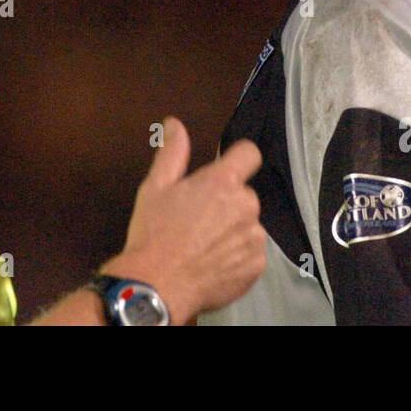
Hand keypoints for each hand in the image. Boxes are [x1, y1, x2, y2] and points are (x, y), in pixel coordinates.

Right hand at [103, 116, 265, 324]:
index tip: (225, 169)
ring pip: (248, 225)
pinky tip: (213, 263)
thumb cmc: (154, 234)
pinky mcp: (257, 266)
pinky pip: (251, 253)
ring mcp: (254, 238)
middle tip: (199, 219)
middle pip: (244, 195)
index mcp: (223, 182)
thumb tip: (175, 123)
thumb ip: (172, 152)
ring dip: (233, 230)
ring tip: (204, 246)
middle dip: (227, 203)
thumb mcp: (155, 188)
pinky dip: (237, 256)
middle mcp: (246, 206)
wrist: (157, 287)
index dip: (238, 158)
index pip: (249, 154)